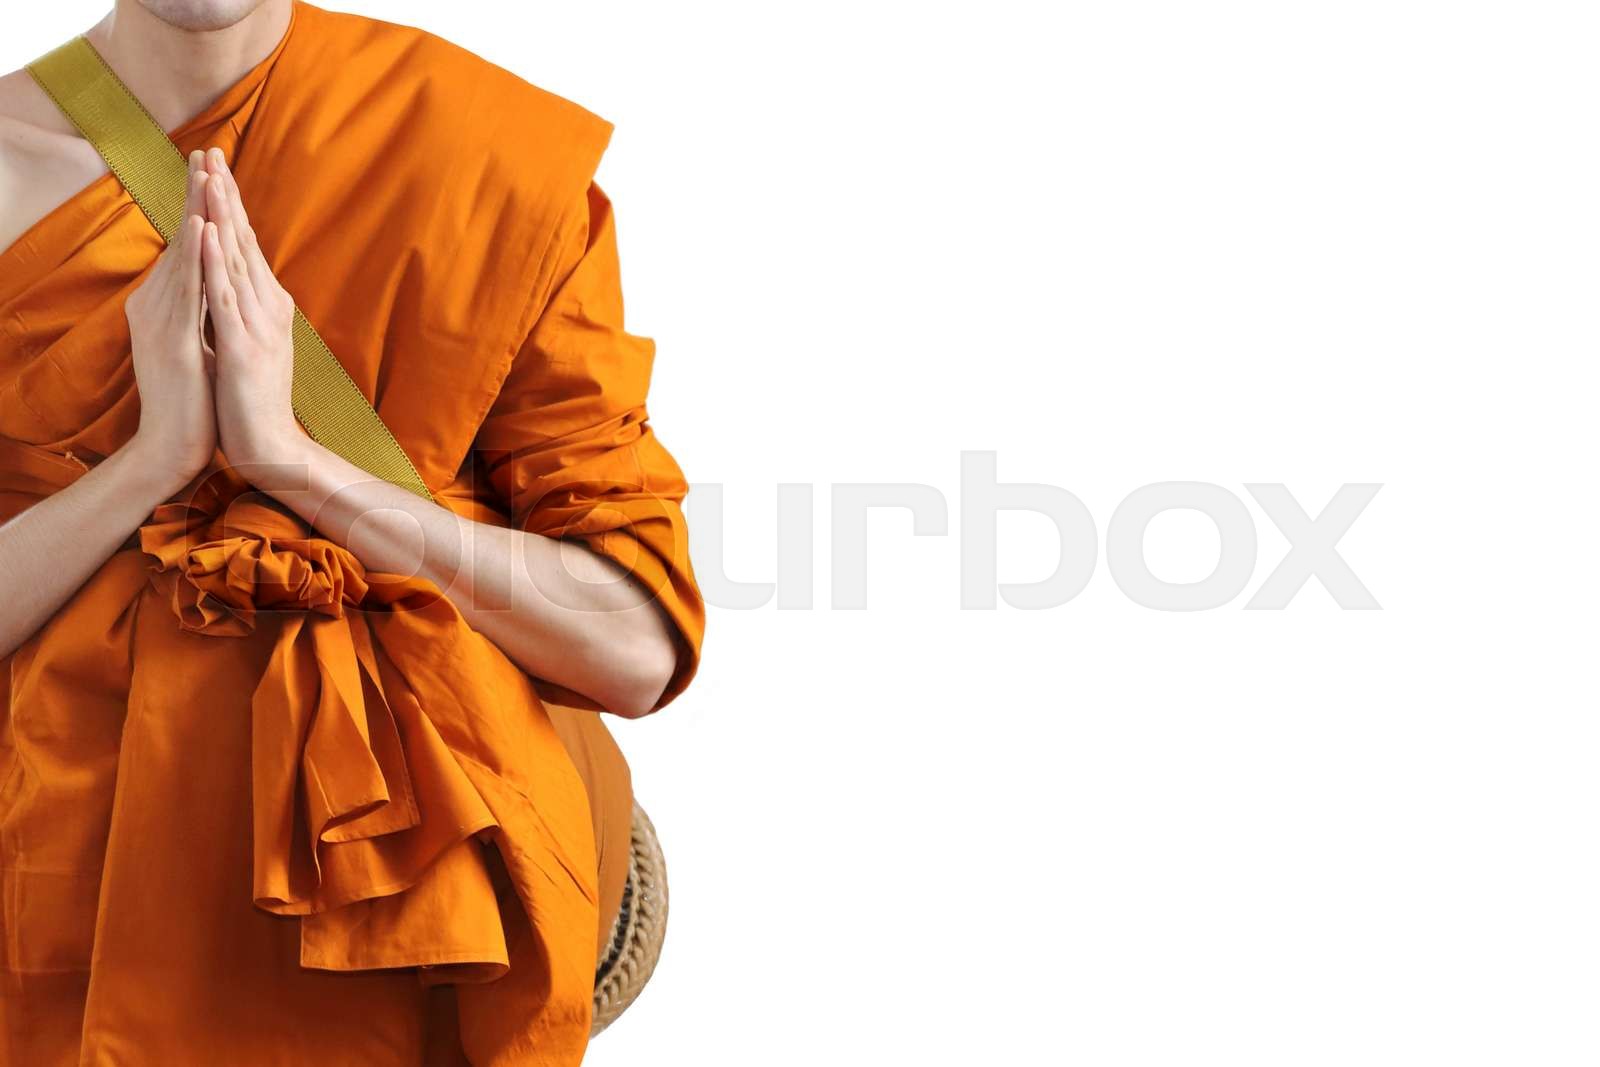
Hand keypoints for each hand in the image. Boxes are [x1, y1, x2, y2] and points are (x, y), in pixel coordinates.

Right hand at [124, 150, 217, 488]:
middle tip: (206, 150)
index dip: (199, 208)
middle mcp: (156, 307)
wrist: (173, 449)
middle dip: (195, 195)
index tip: (212, 171)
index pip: (185, 248)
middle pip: (181, 240)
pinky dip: (195, 257)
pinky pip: (188, 291)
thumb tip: (209, 288)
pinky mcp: (173, 341)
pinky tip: (203, 226)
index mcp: (164, 308)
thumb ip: (195, 314)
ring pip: (183, 256)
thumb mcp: (193, 346)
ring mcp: (162, 323)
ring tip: (204, 171)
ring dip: (195, 211)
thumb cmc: (190, 402)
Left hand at [198, 146, 301, 471]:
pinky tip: (206, 235)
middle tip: (213, 151)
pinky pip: (225, 298)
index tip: (215, 167)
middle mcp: (268, 307)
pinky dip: (216, 264)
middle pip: (243, 241)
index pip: (245, 245)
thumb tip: (229, 282)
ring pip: (236, 261)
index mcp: (267, 306)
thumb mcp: (248, 345)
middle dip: (227, 195)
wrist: (271, 447)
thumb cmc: (253, 401)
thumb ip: (242, 311)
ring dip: (223, 217)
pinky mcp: (243, 347)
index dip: (230, 205)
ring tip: (211, 178)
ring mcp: (257, 326)